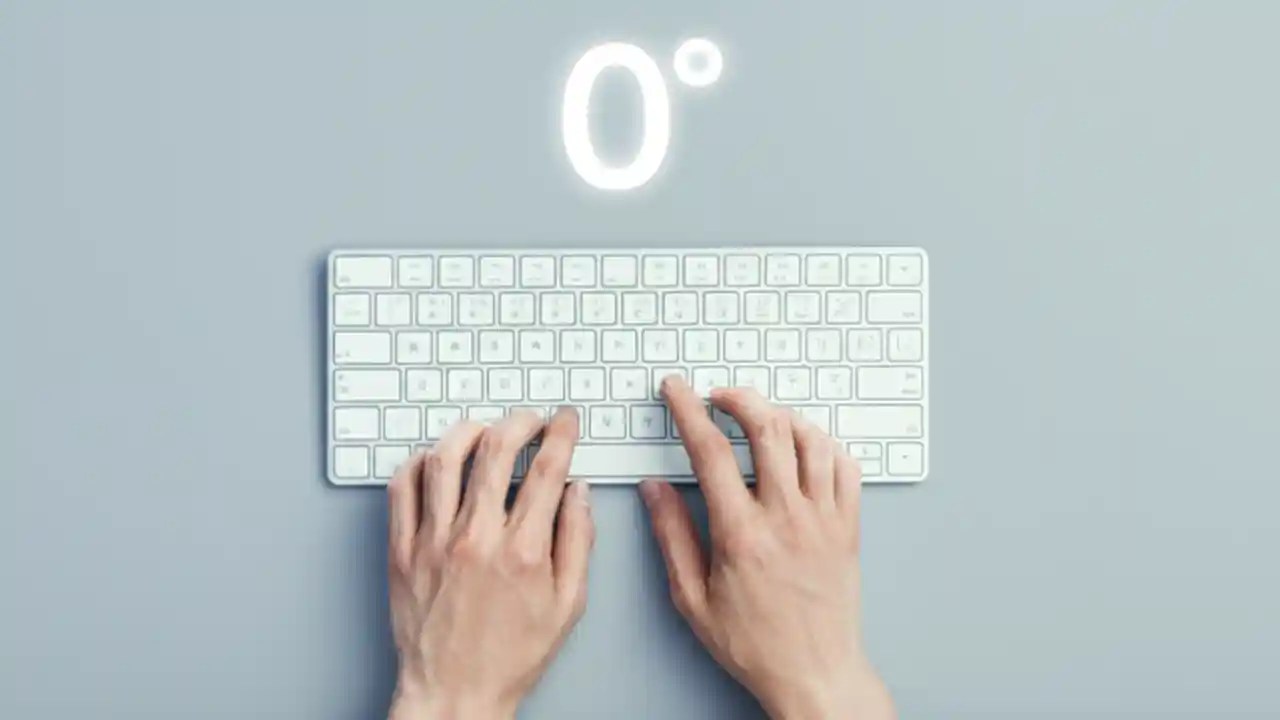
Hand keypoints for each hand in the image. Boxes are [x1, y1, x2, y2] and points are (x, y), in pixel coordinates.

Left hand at [386, 408, 593, 719]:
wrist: (453, 695)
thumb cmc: (509, 657)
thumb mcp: (567, 605)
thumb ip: (578, 542)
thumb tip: (579, 493)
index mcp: (523, 552)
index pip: (547, 469)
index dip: (560, 433)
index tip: (564, 421)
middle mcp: (476, 539)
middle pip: (496, 449)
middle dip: (521, 420)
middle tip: (530, 418)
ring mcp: (433, 542)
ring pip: (444, 458)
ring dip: (469, 430)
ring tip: (484, 428)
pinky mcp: (402, 551)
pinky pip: (402, 489)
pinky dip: (418, 462)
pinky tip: (436, 460)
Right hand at [641, 377, 894, 719]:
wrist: (814, 673)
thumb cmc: (755, 644)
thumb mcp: (692, 598)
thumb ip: (671, 536)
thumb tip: (654, 490)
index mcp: (741, 534)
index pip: (710, 450)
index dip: (688, 409)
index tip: (677, 391)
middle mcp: (786, 518)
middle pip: (767, 428)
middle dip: (739, 398)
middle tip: (720, 394)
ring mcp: (823, 519)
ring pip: (810, 439)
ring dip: (782, 415)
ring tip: (761, 416)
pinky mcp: (848, 528)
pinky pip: (845, 466)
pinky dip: (824, 444)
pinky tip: (806, 447)